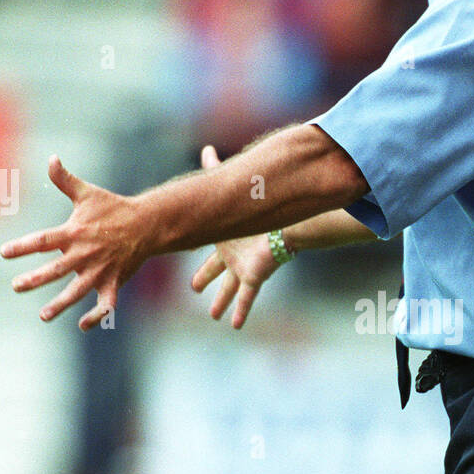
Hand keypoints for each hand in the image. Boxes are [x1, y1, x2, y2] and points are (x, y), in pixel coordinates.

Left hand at [0, 155, 148, 329]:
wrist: (148, 224)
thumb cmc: (114, 208)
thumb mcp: (88, 193)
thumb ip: (65, 179)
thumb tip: (51, 158)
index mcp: (74, 232)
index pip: (43, 240)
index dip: (23, 246)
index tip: (4, 252)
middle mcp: (85, 254)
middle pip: (56, 269)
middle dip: (35, 279)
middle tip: (17, 286)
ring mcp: (100, 271)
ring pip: (77, 291)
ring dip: (61, 304)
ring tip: (43, 315)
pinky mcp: (114, 282)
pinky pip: (105, 304)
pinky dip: (96, 316)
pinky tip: (82, 325)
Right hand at [190, 145, 282, 327]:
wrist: (282, 220)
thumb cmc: (255, 206)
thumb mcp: (230, 190)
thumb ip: (217, 170)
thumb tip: (206, 147)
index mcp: (228, 242)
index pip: (210, 255)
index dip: (201, 264)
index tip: (191, 273)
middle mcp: (235, 257)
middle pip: (218, 273)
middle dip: (206, 281)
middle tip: (195, 290)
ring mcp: (245, 269)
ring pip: (231, 290)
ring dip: (222, 303)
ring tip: (215, 317)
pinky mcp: (255, 276)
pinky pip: (247, 299)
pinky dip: (241, 312)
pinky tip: (235, 326)